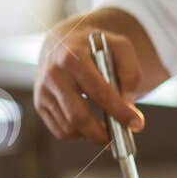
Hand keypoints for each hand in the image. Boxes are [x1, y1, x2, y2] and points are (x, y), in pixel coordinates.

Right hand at [34, 27, 144, 142]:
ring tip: (107, 129)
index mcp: (73, 58)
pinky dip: (78, 134)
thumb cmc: (95, 46)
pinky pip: (60, 130)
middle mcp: (53, 75)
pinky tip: (90, 126)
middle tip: (120, 136)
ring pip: (68, 127)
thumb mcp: (119, 46)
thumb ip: (130, 71)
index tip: (136, 124)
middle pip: (78, 117)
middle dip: (102, 133)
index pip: (100, 92)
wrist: (61, 41)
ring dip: (91, 135)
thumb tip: (127, 104)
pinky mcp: (40, 104)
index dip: (119, 111)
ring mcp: (43, 91)